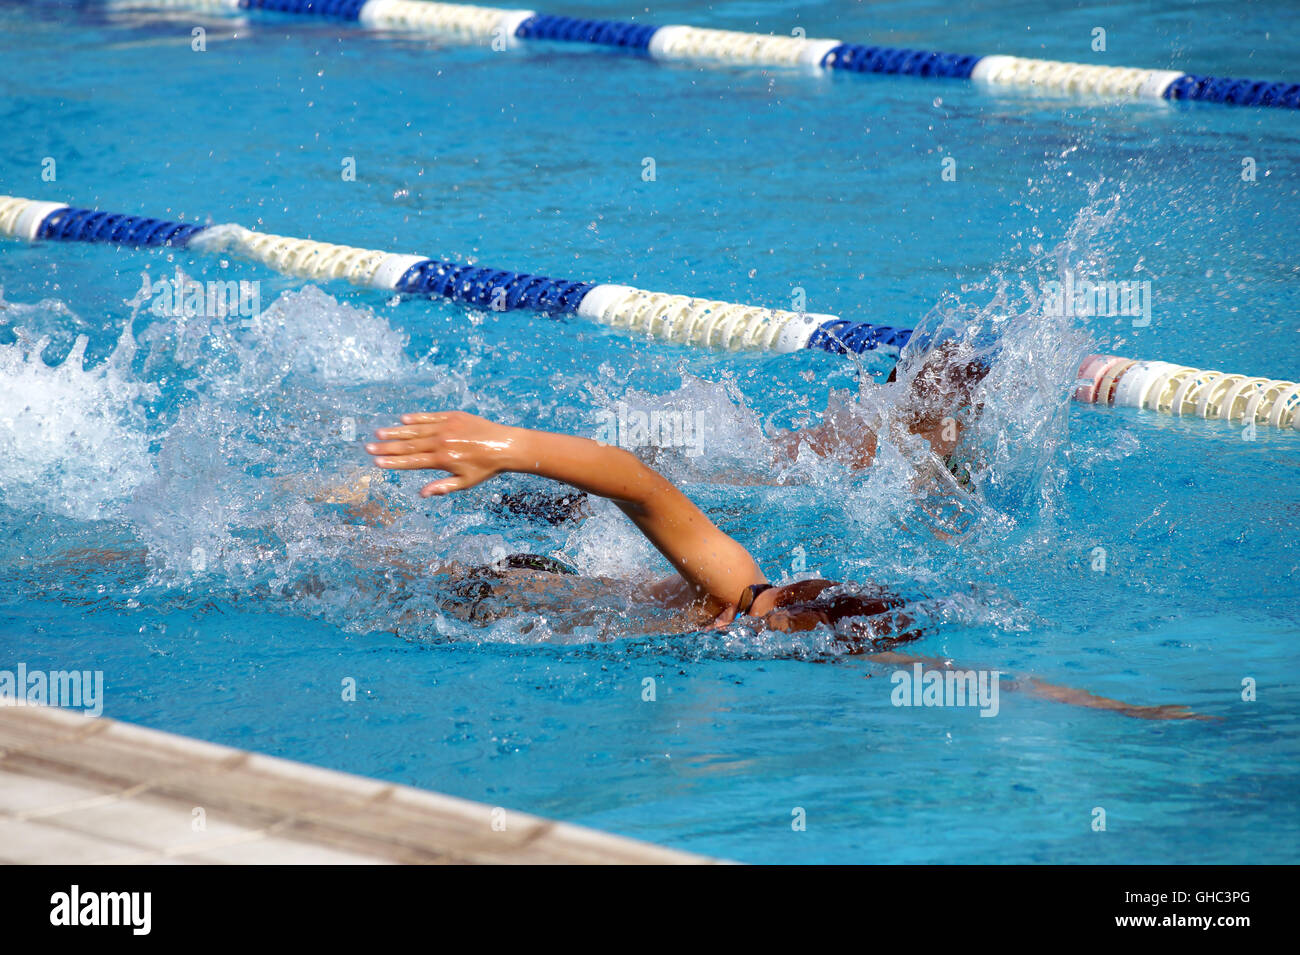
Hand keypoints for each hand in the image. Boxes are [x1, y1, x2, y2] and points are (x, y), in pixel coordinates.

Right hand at [365, 411, 516, 496]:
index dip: (393, 462)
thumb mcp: (465, 482)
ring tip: (379, 433)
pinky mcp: (454, 416)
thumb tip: (421, 495)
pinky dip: (417, 418)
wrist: (505, 445)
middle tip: (368, 447)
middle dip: (387, 447)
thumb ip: (442, 487)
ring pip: (416, 429)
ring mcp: (447, 427)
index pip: (412, 462)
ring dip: (397, 432)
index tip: (377, 462)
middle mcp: (442, 442)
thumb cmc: (485, 468)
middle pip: (409, 445)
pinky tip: (403, 420)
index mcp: (443, 460)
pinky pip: (431, 417)